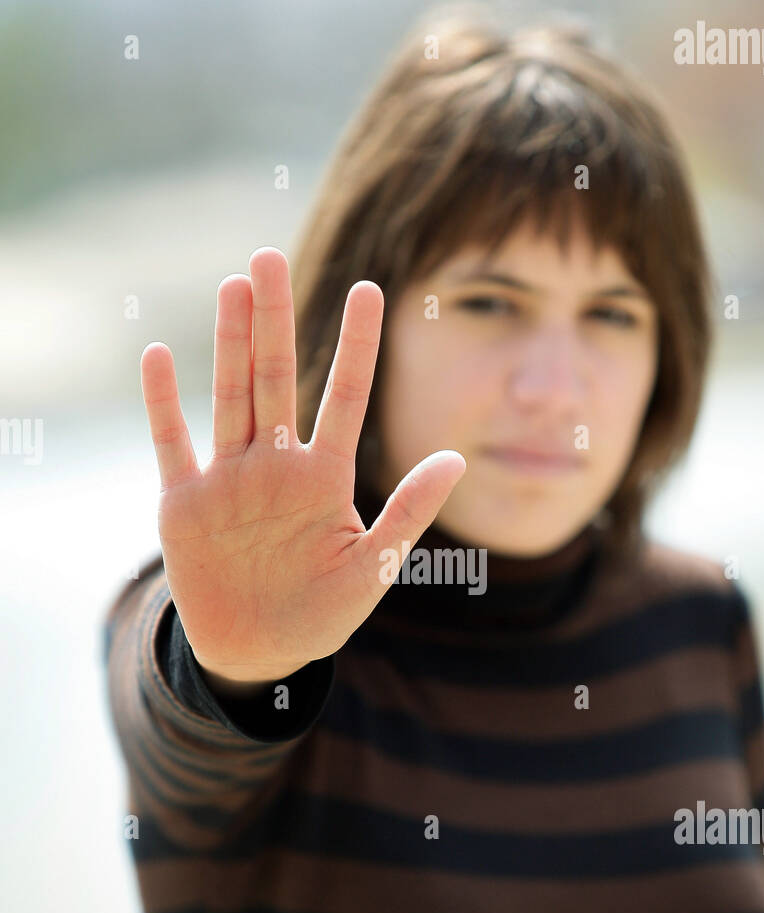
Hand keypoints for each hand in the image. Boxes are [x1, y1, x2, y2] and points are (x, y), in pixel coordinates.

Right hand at [140, 247, 464, 686]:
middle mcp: (276, 465)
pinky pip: (172, 443)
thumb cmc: (321, 612)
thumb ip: (409, 513)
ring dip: (228, 344)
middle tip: (268, 259)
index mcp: (324, 477)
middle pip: (276, 380)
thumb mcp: (372, 567)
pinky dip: (163, 403)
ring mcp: (228, 480)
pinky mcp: (184, 503)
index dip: (358, 345)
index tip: (370, 290)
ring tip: (232, 287)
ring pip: (228, 397)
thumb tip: (457, 459)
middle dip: (274, 322)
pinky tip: (158, 355)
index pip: (346, 397)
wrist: (258, 652)